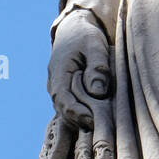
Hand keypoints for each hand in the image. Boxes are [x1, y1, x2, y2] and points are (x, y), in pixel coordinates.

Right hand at [47, 9, 111, 129]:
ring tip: (102, 126)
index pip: (63, 100)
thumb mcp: (94, 44)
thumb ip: (97, 66)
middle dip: (81, 121)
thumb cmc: (85, 36)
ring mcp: (59, 90)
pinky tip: (99, 119)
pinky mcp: (67, 93)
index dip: (77, 113)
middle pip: (64, 111)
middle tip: (103, 129)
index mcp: (59, 72)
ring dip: (82, 120)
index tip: (94, 120)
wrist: (73, 30)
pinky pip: (72, 108)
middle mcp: (55, 85)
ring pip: (67, 112)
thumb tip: (98, 92)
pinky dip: (83, 115)